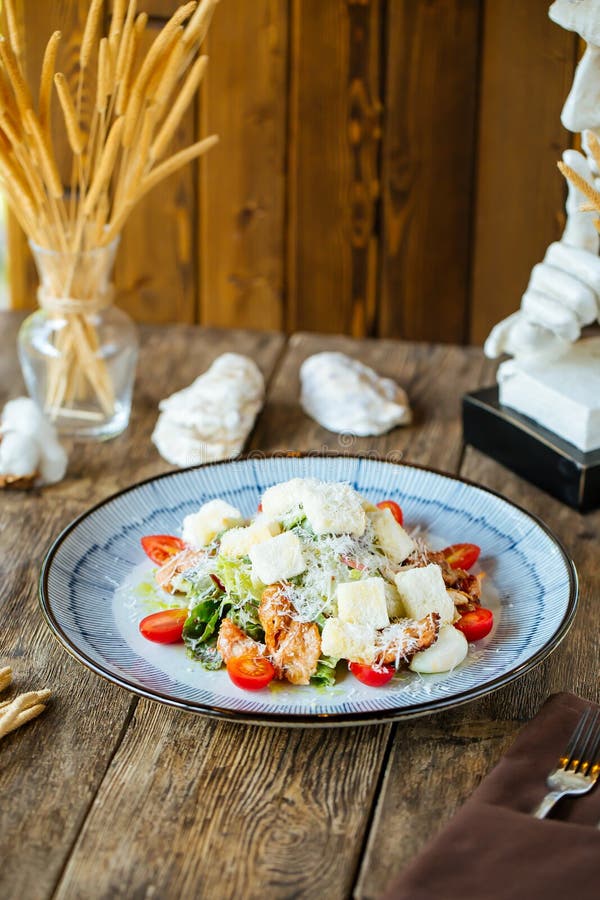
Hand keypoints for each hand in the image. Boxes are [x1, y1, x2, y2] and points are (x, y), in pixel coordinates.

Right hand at [485, 148, 599, 359]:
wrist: (558, 342)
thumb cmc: (589, 310)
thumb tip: (556, 261)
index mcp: (579, 246)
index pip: (579, 208)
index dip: (578, 180)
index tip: (573, 151)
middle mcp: (556, 257)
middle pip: (594, 270)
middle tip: (597, 309)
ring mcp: (538, 281)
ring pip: (578, 298)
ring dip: (587, 317)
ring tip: (579, 320)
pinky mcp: (527, 307)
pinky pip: (560, 318)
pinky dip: (568, 331)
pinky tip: (562, 331)